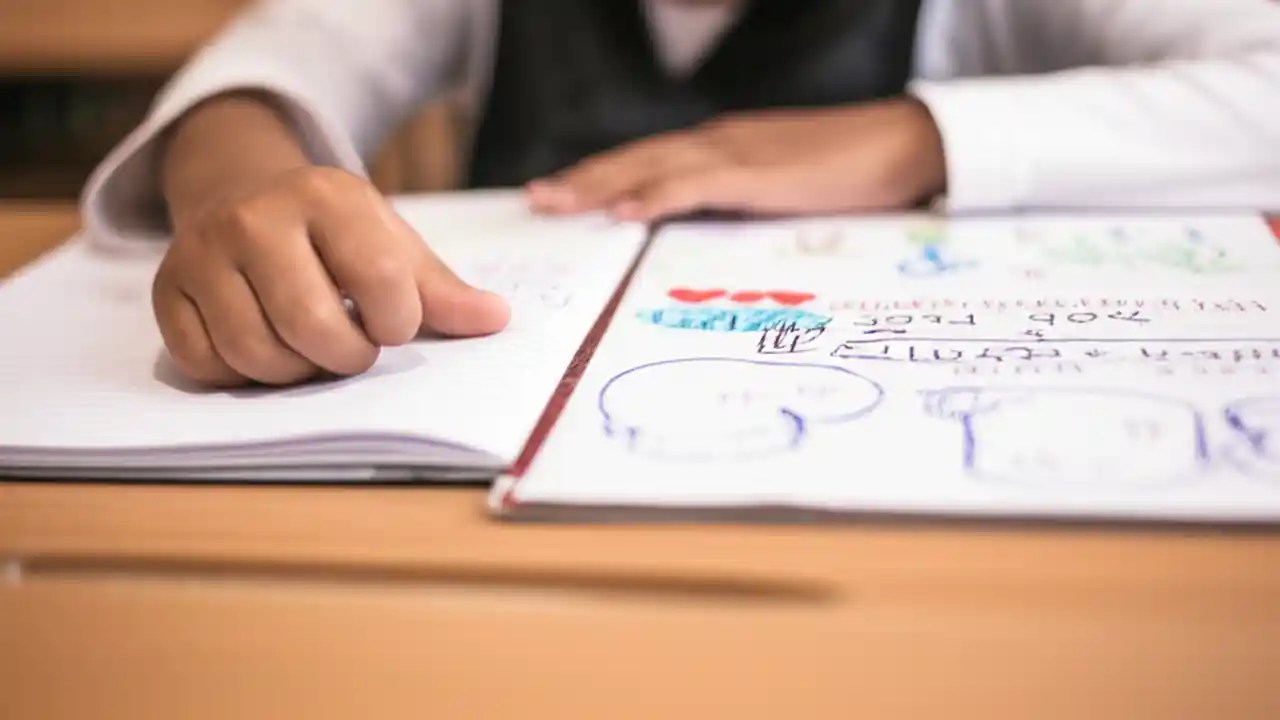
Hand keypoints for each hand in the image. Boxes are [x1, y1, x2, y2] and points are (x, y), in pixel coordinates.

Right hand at [153, 166, 509, 386]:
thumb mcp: (393, 247)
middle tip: (351, 349)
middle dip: (345, 357)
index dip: (397, 322)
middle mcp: (256, 216)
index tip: (391, 321)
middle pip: (312, 326)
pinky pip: (206, 363)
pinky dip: (241, 374)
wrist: (245, 196)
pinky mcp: (166, 289)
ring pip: (255, 352)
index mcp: (328, 196)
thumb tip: (497, 319)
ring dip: (295, 372)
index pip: (382, 282)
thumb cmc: (336, 236)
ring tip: (310, 349)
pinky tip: (263, 347)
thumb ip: (440, 290)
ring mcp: (202, 251)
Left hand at [525, 97, 945, 220]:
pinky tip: (626, 215)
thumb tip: (705, 226)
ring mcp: (738, 153)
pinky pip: (698, 186)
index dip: (601, 175)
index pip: (648, 160)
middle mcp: (719, 142)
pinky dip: (658, 198)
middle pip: (636, 159)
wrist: (908, 142)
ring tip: (555, 204)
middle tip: (534, 199)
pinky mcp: (761, 173)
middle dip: (583, 179)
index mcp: (723, 146)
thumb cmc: (851, 170)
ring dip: (601, 185)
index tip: (560, 192)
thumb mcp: (782, 187)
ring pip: (653, 167)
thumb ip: (742, 200)